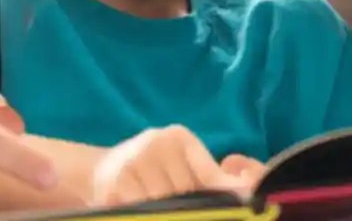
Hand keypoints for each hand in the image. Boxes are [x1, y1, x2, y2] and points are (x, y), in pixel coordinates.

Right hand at [91, 126, 251, 206]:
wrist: (103, 169)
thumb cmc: (154, 168)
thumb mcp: (184, 163)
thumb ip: (214, 179)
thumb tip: (248, 191)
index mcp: (178, 137)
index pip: (207, 176)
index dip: (214, 196)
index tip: (222, 210)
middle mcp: (155, 143)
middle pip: (186, 194)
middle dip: (187, 207)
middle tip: (178, 206)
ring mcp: (132, 163)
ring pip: (164, 205)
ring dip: (164, 212)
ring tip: (159, 208)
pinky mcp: (113, 186)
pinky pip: (141, 211)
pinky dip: (145, 214)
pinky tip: (142, 211)